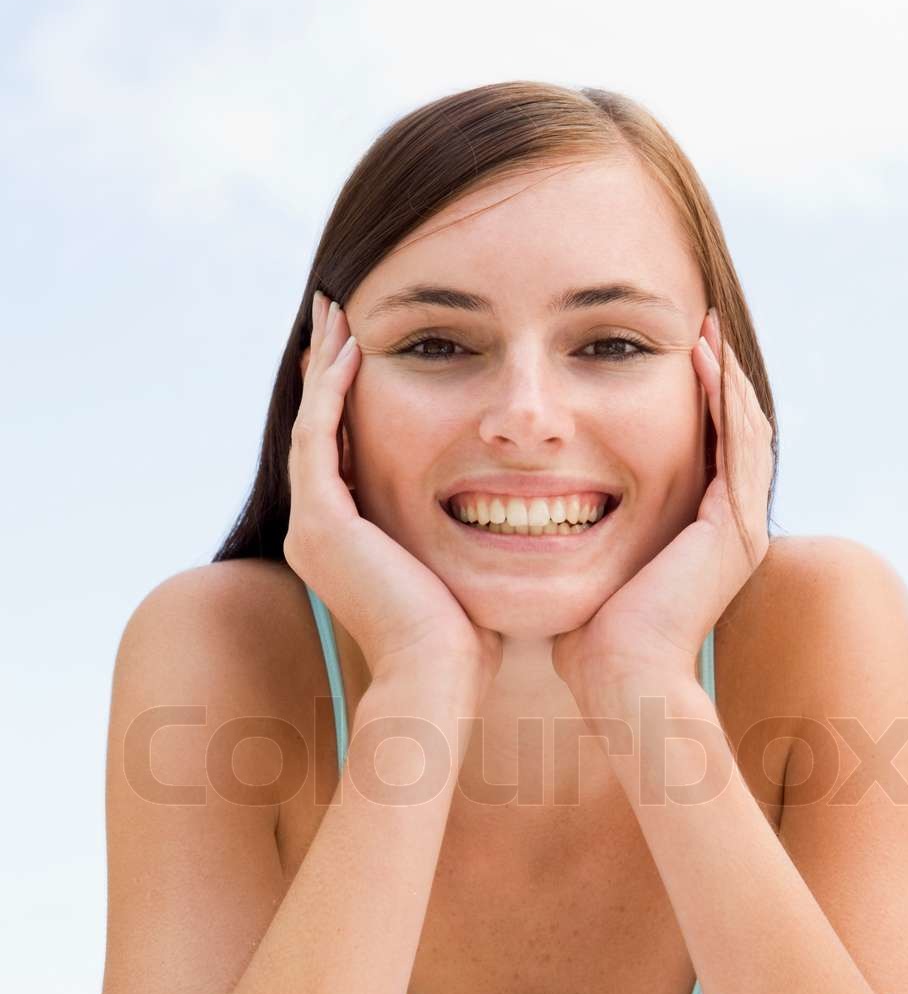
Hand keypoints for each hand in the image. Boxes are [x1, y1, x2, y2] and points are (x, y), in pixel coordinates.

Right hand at [283, 290, 502, 689]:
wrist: (438, 679)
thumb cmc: (466, 645)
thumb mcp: (461, 574)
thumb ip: (463, 541)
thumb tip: (508, 521)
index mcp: (343, 546)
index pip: (341, 455)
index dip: (350, 403)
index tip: (367, 356)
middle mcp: (315, 533)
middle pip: (318, 431)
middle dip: (328, 371)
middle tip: (337, 315)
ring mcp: (312, 527)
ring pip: (313, 424)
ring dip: (327, 366)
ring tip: (339, 314)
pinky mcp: (322, 522)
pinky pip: (321, 436)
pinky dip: (335, 392)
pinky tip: (355, 350)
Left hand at [551, 308, 772, 702]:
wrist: (621, 686)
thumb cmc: (591, 645)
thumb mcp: (585, 573)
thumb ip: (577, 541)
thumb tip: (531, 518)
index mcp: (701, 537)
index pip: (706, 451)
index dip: (693, 401)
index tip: (663, 355)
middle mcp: (731, 529)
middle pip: (735, 433)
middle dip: (716, 377)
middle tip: (693, 325)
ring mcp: (741, 528)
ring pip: (746, 429)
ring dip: (724, 375)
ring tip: (702, 329)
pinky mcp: (736, 529)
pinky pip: (739, 445)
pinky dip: (724, 399)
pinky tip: (704, 358)